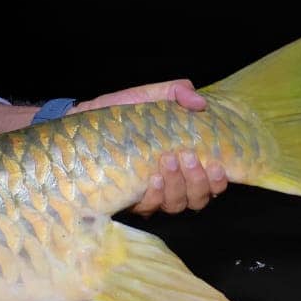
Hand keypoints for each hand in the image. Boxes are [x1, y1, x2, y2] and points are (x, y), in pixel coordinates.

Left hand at [71, 79, 227, 215]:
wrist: (81, 123)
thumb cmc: (119, 114)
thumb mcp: (147, 97)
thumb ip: (175, 93)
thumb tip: (199, 102)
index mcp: (182, 165)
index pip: (211, 183)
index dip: (218, 180)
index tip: (216, 164)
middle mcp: (169, 184)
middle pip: (196, 199)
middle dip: (197, 181)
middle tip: (187, 157)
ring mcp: (148, 194)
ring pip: (174, 205)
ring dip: (176, 186)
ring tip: (167, 161)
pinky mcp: (127, 199)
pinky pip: (148, 207)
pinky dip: (154, 194)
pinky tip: (151, 177)